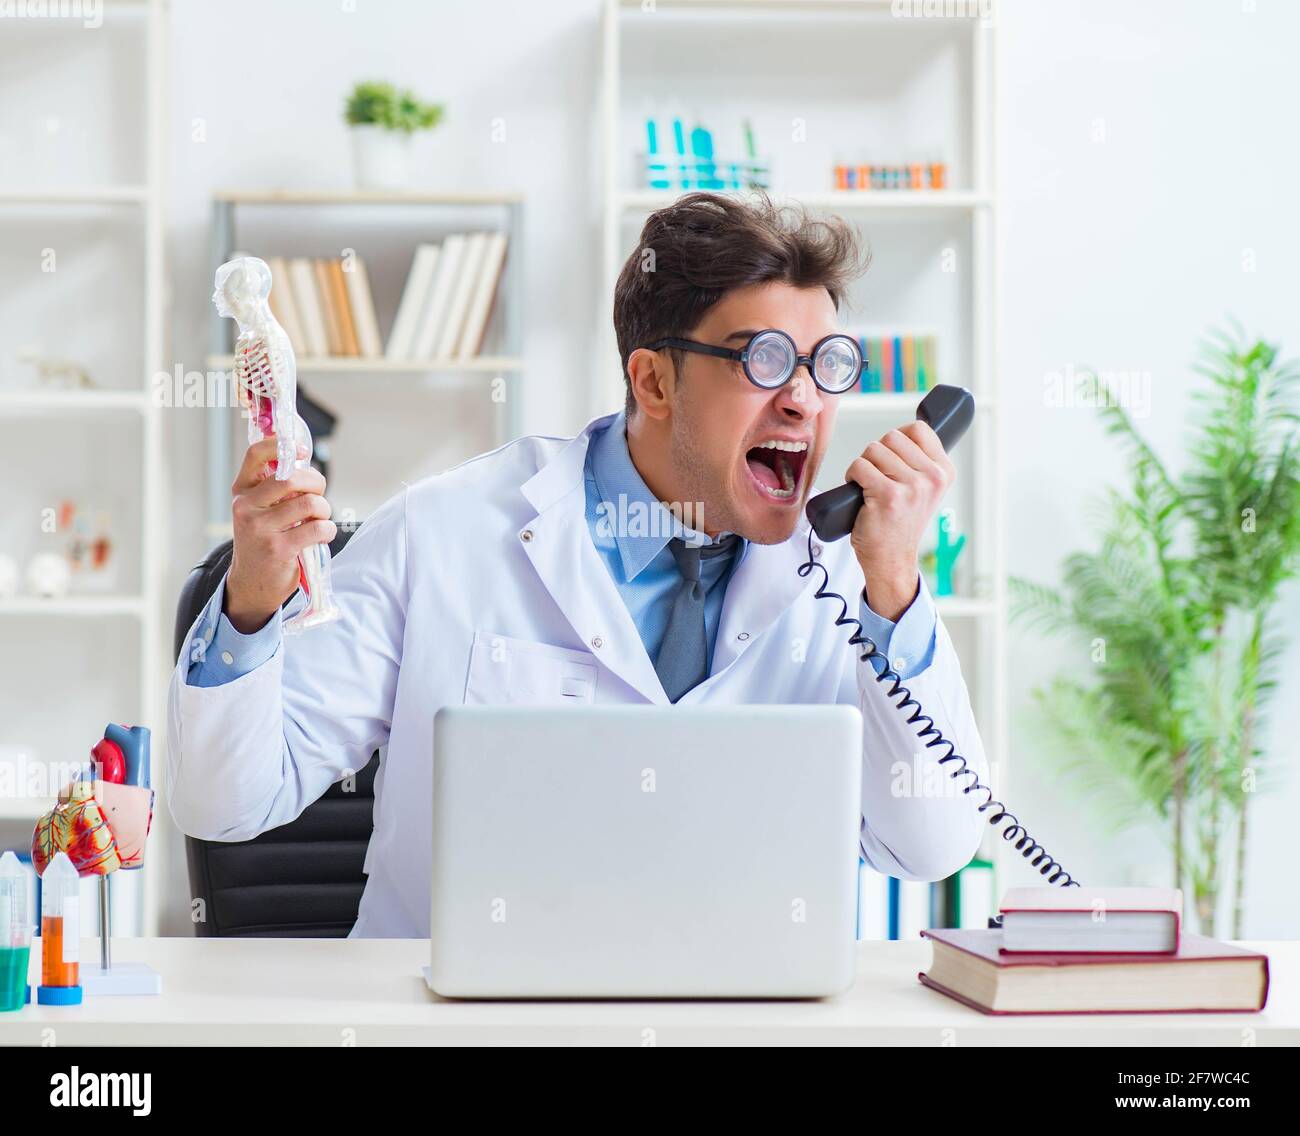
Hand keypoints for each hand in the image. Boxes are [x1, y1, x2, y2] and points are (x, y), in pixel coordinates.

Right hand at [225, 435, 335, 633]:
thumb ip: (274, 487)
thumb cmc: (264, 539)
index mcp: (241, 491)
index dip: (283, 445)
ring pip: (310, 503)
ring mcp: (260, 528)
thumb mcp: (259, 509)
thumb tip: (302, 459)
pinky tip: (321, 536)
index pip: (256, 454)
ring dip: (324, 510)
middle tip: (318, 496)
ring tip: (319, 519)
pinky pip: (318, 528)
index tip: (302, 451)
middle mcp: (245, 507)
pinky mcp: (278, 548)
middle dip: (317, 484)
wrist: (253, 582)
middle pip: (292, 477)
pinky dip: (328, 530)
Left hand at [844, 421, 954, 620]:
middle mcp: (932, 478)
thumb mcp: (924, 489)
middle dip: (878, 454)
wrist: (891, 558)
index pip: (919, 428)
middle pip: (892, 436)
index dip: (898, 439)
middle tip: (880, 478)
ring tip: (870, 486)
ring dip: (864, 465)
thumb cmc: (901, 521)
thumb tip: (907, 429)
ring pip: (873, 449)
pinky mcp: (888, 495)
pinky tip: (860, 492)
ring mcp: (912, 486)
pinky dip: (852, 476)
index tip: (894, 459)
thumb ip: (921, 460)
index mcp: (944, 471)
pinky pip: (860, 465)